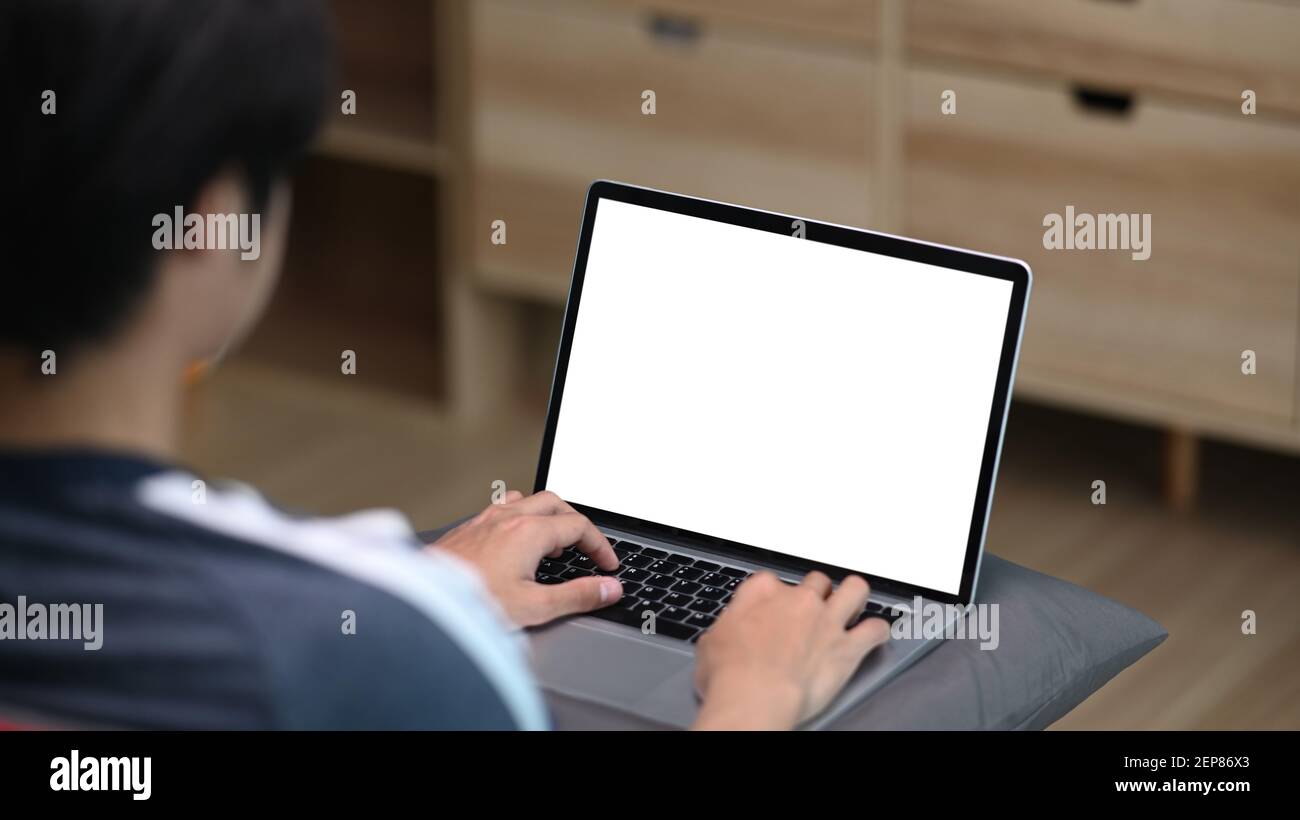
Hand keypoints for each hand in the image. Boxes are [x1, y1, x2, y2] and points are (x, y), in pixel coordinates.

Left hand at [431, 490, 622, 626]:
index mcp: (528, 532)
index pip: (579, 526)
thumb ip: (578, 596)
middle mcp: (507, 518)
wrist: (423, 604)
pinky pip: (501, 508)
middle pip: (555, 503)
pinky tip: (514, 540)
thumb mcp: (535, 607)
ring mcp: (484, 520)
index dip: (600, 545)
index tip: (608, 564)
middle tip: (586, 548)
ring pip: (526, 501)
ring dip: (547, 517)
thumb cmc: (472, 604)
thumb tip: (610, 589)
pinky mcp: (467, 529)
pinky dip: (520, 518)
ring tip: (552, 543)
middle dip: (577, 523)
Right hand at [691, 571, 890, 729]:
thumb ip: (728, 628)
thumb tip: (726, 634)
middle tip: (812, 610)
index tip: (773, 609)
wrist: (754, 697)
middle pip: (816, 581)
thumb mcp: (711, 642)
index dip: (774, 596)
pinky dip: (877, 632)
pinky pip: (875, 630)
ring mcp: (826, 621)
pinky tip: (875, 634)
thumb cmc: (729, 675)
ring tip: (853, 604)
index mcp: (761, 593)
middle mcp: (798, 600)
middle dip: (816, 593)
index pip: (771, 580)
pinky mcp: (846, 647)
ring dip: (855, 596)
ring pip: (854, 590)